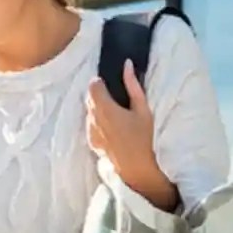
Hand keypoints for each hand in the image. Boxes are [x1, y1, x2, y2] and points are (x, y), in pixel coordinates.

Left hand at [86, 59, 176, 209]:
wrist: (136, 168)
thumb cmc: (143, 138)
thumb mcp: (143, 109)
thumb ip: (133, 85)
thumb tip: (127, 64)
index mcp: (104, 107)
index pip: (92, 85)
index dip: (100, 83)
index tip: (111, 86)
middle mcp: (92, 118)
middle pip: (89, 97)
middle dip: (99, 95)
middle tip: (117, 100)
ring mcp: (89, 130)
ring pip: (89, 111)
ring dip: (98, 109)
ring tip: (117, 116)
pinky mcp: (90, 140)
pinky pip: (90, 124)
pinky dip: (98, 122)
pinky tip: (113, 129)